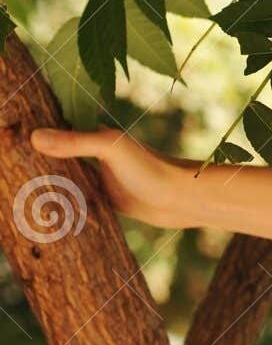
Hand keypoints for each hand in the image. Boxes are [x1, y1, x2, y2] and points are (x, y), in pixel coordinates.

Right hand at [30, 126, 190, 229]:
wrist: (183, 200)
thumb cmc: (152, 169)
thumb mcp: (112, 149)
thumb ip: (76, 142)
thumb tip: (34, 137)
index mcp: (95, 135)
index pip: (57, 130)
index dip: (39, 135)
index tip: (17, 142)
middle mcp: (95, 154)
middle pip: (57, 156)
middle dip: (38, 163)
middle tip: (16, 174)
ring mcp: (99, 178)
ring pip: (64, 180)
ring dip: (48, 186)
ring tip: (24, 192)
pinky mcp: (105, 200)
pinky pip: (75, 202)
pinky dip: (61, 206)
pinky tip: (45, 215)